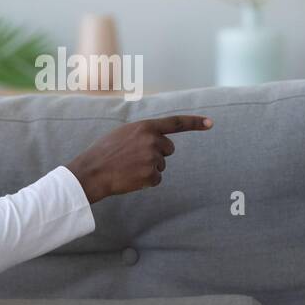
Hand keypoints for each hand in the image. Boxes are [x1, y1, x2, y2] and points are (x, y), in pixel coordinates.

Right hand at [67, 115, 212, 203]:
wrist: (92, 172)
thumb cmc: (104, 152)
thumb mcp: (123, 133)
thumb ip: (143, 133)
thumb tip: (158, 139)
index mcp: (145, 126)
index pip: (175, 123)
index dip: (195, 122)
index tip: (211, 123)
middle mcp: (152, 140)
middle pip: (168, 149)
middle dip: (157, 154)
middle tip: (134, 158)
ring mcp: (152, 158)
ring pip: (161, 166)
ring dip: (149, 169)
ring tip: (129, 168)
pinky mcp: (151, 175)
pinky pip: (156, 179)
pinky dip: (146, 181)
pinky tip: (131, 178)